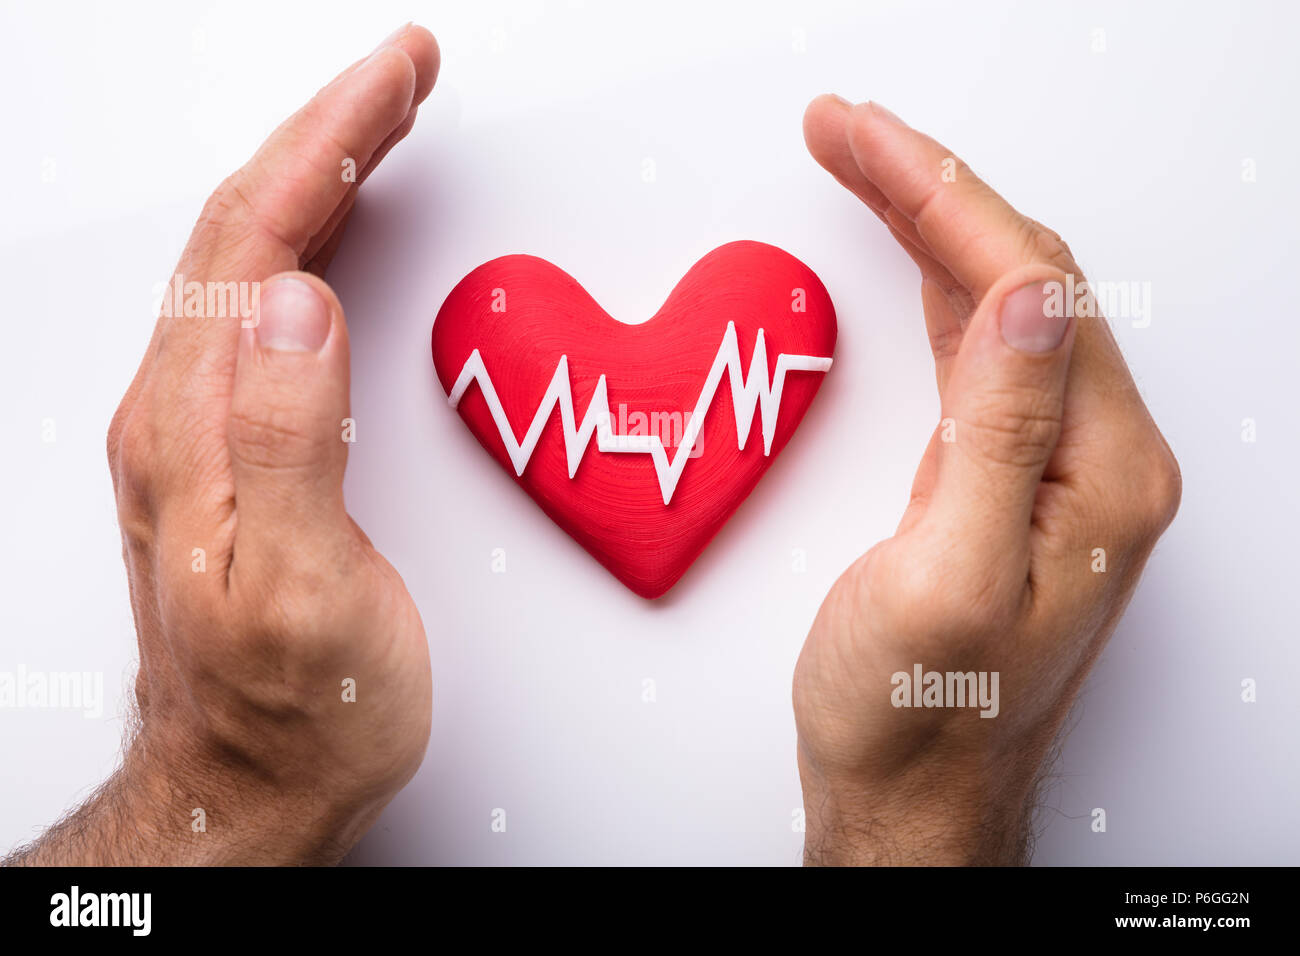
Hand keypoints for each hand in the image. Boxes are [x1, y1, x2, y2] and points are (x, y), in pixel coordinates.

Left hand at [8, 24, 439, 864]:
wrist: (252, 788)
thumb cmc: (289, 711)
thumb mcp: (300, 590)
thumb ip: (290, 441)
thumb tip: (294, 304)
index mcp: (196, 430)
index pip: (255, 239)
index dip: (329, 141)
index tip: (397, 79)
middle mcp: (182, 417)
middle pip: (245, 228)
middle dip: (329, 131)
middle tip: (402, 74)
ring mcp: (202, 431)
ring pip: (251, 259)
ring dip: (315, 173)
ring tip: (377, 122)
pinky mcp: (236, 453)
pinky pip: (262, 310)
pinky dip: (309, 241)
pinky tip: (337, 236)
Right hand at [793, 97, 1180, 864]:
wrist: (908, 808)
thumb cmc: (918, 723)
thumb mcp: (946, 580)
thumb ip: (994, 435)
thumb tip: (1024, 298)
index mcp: (1099, 478)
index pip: (1028, 288)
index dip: (939, 197)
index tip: (860, 138)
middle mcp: (1092, 463)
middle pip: (1021, 276)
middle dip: (928, 187)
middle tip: (846, 127)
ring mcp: (1051, 470)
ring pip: (999, 303)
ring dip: (929, 222)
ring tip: (862, 157)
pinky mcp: (1002, 483)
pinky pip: (977, 351)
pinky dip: (932, 284)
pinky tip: (906, 250)